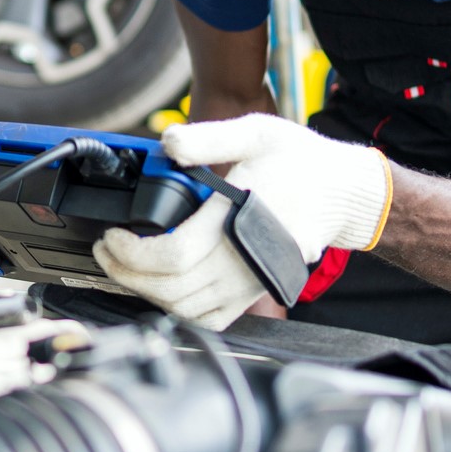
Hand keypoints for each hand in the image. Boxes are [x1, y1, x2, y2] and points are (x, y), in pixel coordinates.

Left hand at [94, 114, 390, 328]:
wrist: (344, 194)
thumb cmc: (302, 162)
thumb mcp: (257, 133)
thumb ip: (209, 139)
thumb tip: (169, 142)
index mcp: (237, 220)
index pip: (172, 255)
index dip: (131, 252)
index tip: (112, 236)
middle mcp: (242, 259)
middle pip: (170, 288)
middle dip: (125, 273)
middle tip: (105, 252)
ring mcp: (249, 281)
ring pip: (185, 308)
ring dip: (147, 293)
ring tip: (125, 268)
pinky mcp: (254, 291)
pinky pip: (209, 318)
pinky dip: (178, 311)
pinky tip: (160, 289)